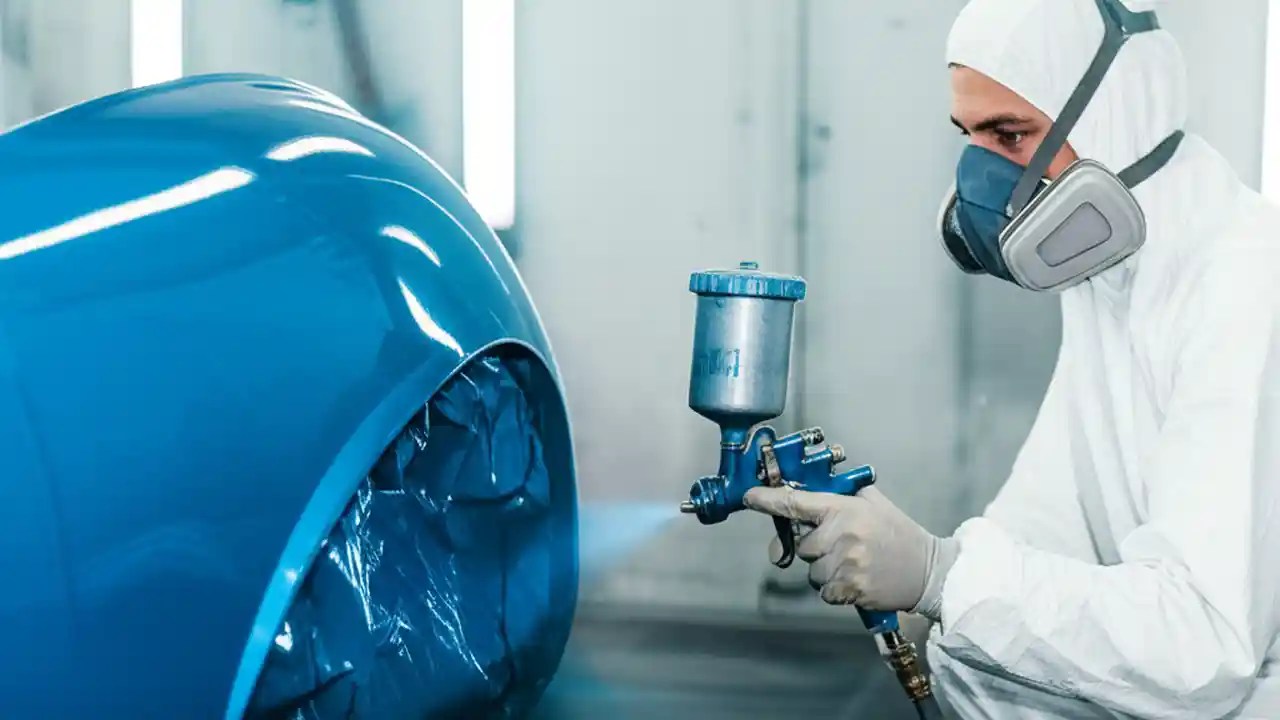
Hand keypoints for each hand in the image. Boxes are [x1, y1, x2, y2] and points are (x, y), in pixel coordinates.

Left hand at [743, 485, 957, 620]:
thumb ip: (839, 496)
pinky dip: (834, 589)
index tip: (749, 497)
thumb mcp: (872, 502)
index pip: (796, 502)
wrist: (928, 569)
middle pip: (801, 545)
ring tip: (853, 563)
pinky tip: (855, 580)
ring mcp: (844, 563)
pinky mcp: (849, 589)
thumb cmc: (898, 533)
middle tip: (841, 545)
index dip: (768, 499)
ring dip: (825, 570)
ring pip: (810, 571)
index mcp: (843, 509)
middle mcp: (840, 534)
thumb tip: (803, 494)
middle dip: (815, 547)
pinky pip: (823, 591)